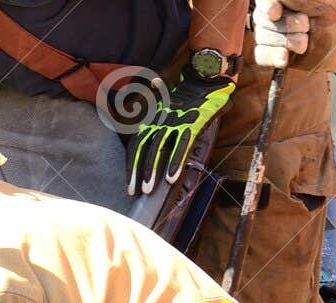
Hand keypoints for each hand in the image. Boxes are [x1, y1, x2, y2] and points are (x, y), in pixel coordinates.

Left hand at [128, 73, 233, 194]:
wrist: (206, 77)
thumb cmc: (189, 98)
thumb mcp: (169, 110)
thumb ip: (161, 126)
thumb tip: (158, 144)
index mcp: (153, 120)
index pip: (137, 145)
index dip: (132, 165)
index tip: (129, 185)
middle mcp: (160, 122)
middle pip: (143, 149)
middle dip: (137, 172)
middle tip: (134, 192)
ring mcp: (175, 122)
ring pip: (159, 149)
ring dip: (152, 170)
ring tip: (149, 189)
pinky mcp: (192, 123)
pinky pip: (181, 146)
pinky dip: (175, 162)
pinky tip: (171, 178)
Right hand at [252, 0, 335, 71]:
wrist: (334, 47)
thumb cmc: (330, 21)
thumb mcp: (324, 6)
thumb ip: (303, 1)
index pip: (265, 0)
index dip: (268, 6)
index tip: (276, 14)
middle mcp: (270, 13)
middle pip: (262, 18)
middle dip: (286, 25)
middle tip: (306, 27)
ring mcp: (266, 33)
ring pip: (262, 37)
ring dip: (285, 42)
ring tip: (304, 43)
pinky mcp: (267, 52)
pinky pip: (260, 55)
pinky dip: (272, 56)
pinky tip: (284, 58)